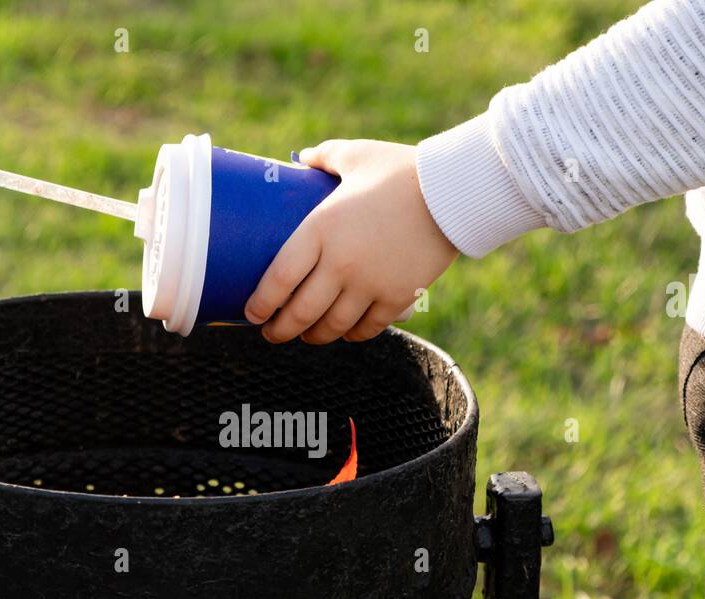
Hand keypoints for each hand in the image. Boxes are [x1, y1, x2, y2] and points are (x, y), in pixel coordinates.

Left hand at [244, 139, 457, 343]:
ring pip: (331, 327)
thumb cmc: (400, 169)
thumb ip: (324, 157)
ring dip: (313, 336)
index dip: (260, 305)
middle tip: (271, 333)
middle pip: (300, 313)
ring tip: (305, 335)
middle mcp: (340, 263)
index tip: (251, 314)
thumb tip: (302, 159)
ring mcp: (369, 284)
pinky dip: (351, 334)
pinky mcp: (397, 297)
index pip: (278, 280)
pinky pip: (366, 328)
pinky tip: (344, 332)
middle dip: (279, 330)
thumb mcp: (356, 155)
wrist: (453, 191)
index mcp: (320, 229)